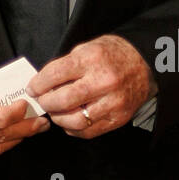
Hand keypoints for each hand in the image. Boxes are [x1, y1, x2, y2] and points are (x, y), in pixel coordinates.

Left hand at [29, 34, 154, 137]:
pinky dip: (73, 129)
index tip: (33, 88)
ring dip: (58, 118)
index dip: (38, 84)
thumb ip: (65, 65)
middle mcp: (103, 81)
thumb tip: (42, 84)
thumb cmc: (112, 55)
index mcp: (92, 59)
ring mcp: (113, 102)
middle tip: (43, 101)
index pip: (55, 75)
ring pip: (74, 121)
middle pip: (62, 100)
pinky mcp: (118, 118)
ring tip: (56, 112)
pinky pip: (88, 131)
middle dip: (46, 103)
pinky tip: (70, 120)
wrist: (145, 64)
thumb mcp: (87, 48)